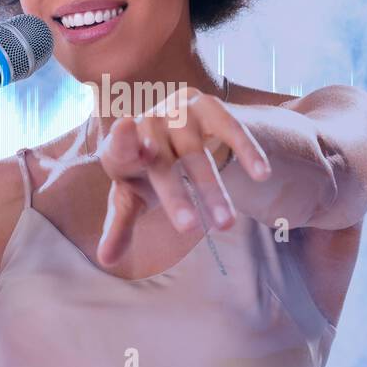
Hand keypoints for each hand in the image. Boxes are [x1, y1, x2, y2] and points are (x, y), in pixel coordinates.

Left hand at [93, 86, 270, 266]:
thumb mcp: (134, 197)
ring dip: (212, 188)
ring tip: (226, 224)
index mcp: (123, 148)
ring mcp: (179, 112)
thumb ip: (120, 226)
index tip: (124, 130)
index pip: (118, 149)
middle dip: (176, 196)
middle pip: (161, 163)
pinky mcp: (208, 106)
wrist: (181, 128)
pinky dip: (247, 151)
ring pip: (196, 152)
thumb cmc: (151, 172)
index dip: (122, 144)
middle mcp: (148, 124)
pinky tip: (261, 175)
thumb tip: (105, 260)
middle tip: (189, 228)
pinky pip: (230, 129)